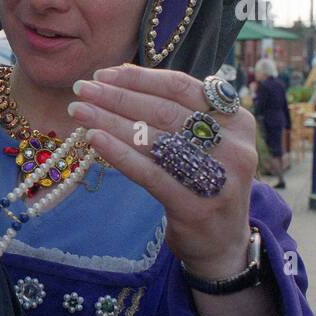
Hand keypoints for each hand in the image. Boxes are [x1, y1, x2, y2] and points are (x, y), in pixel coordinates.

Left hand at [69, 65, 258, 281]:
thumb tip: (122, 78)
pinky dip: (119, 153)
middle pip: (164, 111)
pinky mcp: (195, 206)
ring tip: (79, 110)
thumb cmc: (204, 182)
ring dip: (111, 120)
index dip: (140, 78)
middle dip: (118, 96)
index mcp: (237, 120)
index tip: (105, 73)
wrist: (223, 242)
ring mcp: (217, 177)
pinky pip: (149, 173)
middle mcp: (234, 145)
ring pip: (154, 140)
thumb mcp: (205, 142)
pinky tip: (94, 139)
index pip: (182, 87)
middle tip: (83, 88)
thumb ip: (177, 112)